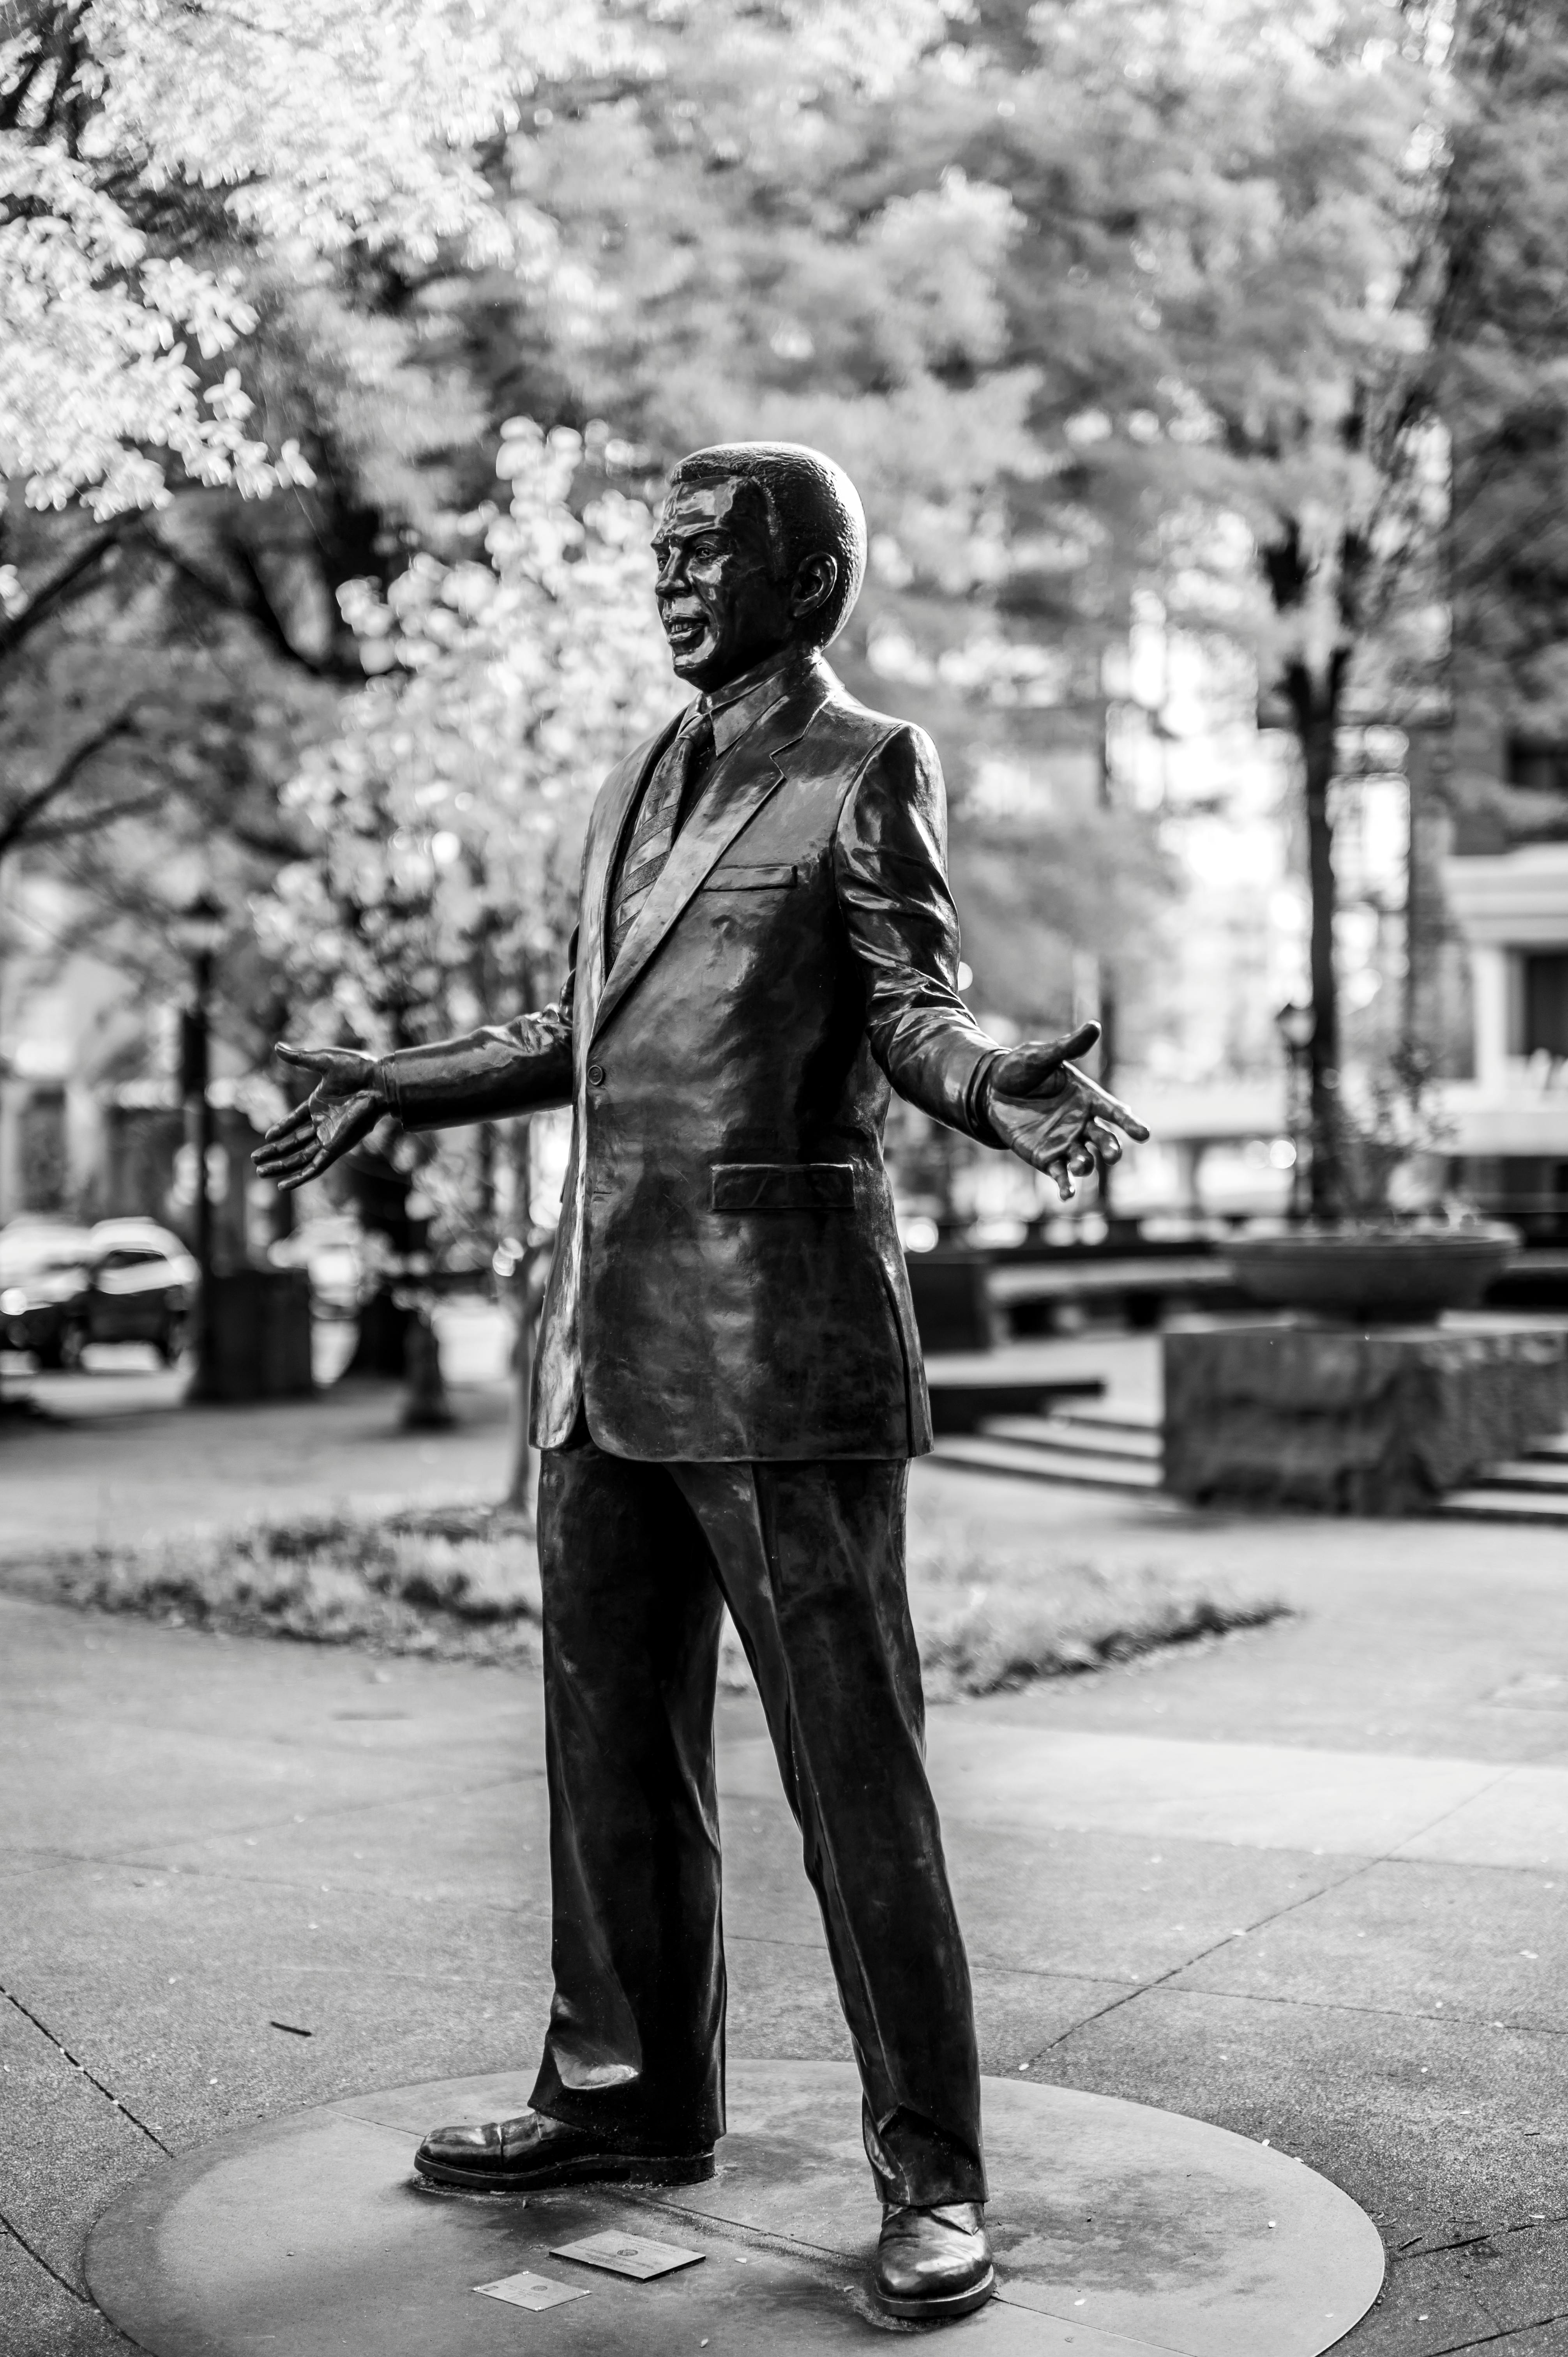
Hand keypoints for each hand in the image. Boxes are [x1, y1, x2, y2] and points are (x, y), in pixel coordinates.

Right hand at [251, 1045, 384, 1191]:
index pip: (296, 1121)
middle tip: (255, 1159)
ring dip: (281, 1166)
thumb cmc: (357, 1069)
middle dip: (275, 1152)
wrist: (379, 1082)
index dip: (282, 1129)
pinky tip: (283, 1185)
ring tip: (260, 1172)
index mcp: (320, 1105)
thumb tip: (277, 1046)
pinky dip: (299, 1177)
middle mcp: (324, 1124)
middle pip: (294, 1143)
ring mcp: (330, 1137)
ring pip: (300, 1158)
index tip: (267, 1137)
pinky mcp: (336, 1148)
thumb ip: (299, 1058)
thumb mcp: (323, 1061)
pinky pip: (315, 1168)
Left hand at [984, 1020, 1149, 1199]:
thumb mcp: (1041, 1055)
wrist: (990, 1089)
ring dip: (1086, 1164)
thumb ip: (1067, 1047)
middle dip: (1110, 1146)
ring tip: (1082, 1165)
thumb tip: (1094, 1026)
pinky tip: (1066, 1195)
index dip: (1129, 1122)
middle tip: (1114, 1154)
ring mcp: (1065, 1141)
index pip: (1114, 1111)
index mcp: (1087, 1097)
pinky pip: (1060, 1173)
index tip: (1144, 1134)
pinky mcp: (1046, 1157)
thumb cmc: (1020, 1068)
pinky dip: (1065, 1184)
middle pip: (1103, 1137)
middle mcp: (1081, 1122)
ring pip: (1084, 1157)